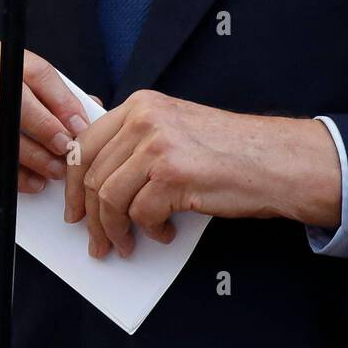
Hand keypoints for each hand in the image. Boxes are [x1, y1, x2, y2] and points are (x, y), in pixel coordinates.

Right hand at [0, 37, 93, 206]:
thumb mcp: (9, 96)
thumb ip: (47, 98)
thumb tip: (94, 109)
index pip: (30, 69)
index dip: (60, 98)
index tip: (80, 124)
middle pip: (9, 95)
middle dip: (45, 124)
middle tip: (68, 148)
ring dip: (31, 155)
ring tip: (54, 170)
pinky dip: (10, 173)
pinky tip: (31, 182)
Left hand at [63, 91, 342, 258]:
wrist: (274, 160)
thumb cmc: (230, 150)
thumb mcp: (175, 128)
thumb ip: (138, 141)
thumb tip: (98, 177)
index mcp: (142, 104)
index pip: (85, 143)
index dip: (73, 183)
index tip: (75, 209)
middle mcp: (146, 118)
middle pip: (92, 174)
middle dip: (91, 216)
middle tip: (99, 241)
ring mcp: (158, 144)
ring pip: (109, 197)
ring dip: (116, 230)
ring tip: (130, 243)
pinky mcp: (173, 174)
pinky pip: (140, 214)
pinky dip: (150, 231)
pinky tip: (167, 232)